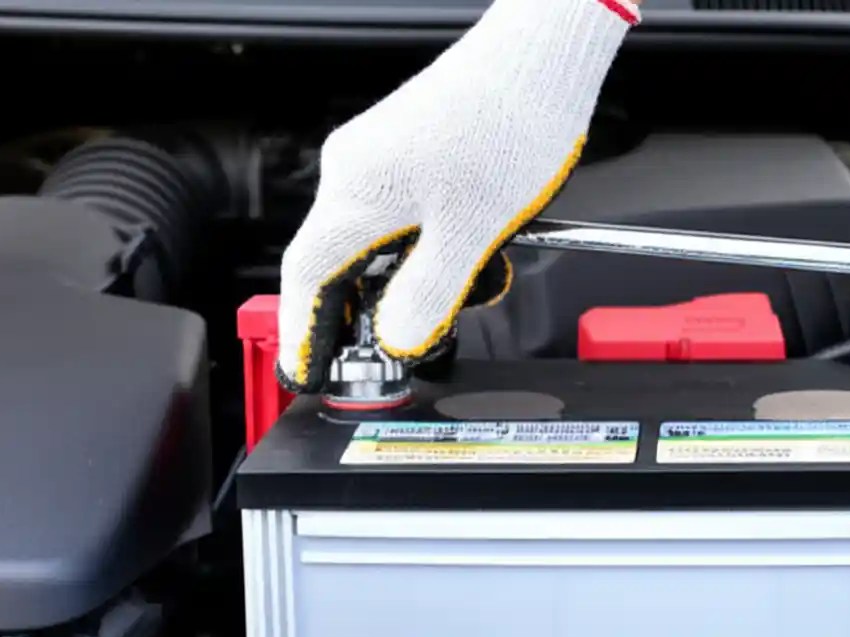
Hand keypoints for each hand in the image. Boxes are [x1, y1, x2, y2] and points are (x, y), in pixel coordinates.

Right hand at [276, 0, 639, 392]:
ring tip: (469, 288)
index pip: (308, 276)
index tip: (307, 367)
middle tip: (394, 347)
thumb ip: (429, 294)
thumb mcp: (472, 233)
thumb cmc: (509, 125)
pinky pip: (405, 213)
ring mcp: (382, 154)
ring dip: (414, 277)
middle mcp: (355, 169)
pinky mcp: (412, 147)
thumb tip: (396, 337)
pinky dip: (430, 246)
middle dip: (367, 310)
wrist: (542, 56)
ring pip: (381, 239)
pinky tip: (475, 251)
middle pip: (341, 260)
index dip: (306, 330)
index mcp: (355, 192)